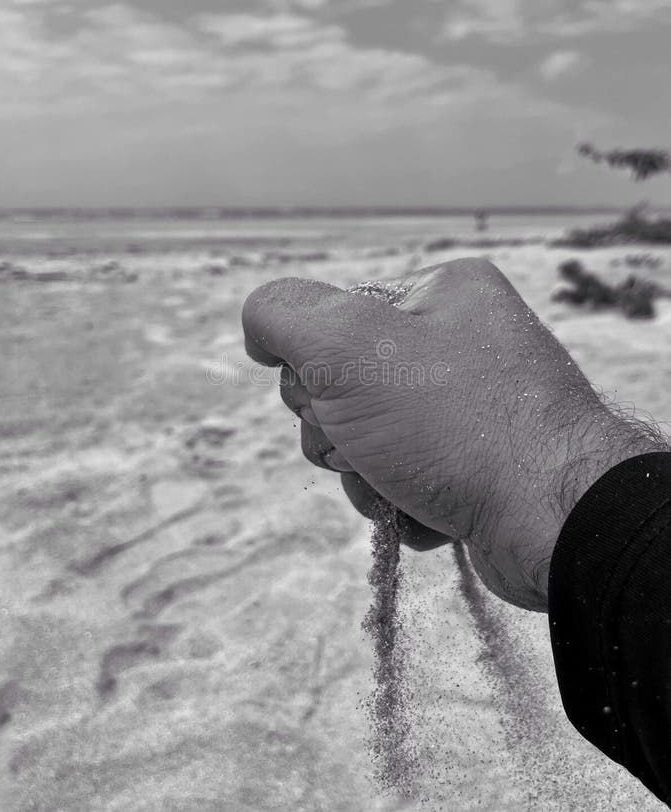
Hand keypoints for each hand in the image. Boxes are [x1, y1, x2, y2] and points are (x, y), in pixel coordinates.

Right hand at [243, 258, 662, 611]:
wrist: (552, 520)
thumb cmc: (453, 422)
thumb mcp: (347, 346)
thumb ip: (284, 315)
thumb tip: (261, 324)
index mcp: (441, 294)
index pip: (331, 323)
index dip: (316, 371)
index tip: (338, 398)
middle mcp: (460, 344)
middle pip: (342, 386)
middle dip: (338, 431)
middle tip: (368, 444)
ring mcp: (471, 409)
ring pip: (365, 441)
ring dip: (364, 475)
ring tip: (402, 484)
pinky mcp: (475, 467)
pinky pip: (402, 479)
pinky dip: (399, 501)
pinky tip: (428, 509)